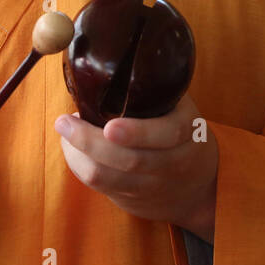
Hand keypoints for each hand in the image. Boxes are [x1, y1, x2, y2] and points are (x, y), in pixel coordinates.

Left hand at [55, 92, 217, 241]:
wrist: (200, 186)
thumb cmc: (182, 133)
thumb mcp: (182, 109)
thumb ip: (156, 91)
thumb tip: (108, 63)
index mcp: (189, 132)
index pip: (168, 134)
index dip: (138, 133)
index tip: (110, 125)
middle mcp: (174, 163)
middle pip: (130, 160)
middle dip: (91, 142)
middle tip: (65, 121)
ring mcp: (153, 186)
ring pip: (109, 178)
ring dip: (78, 155)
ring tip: (65, 130)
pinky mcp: (133, 201)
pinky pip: (101, 187)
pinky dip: (80, 166)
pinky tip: (72, 149)